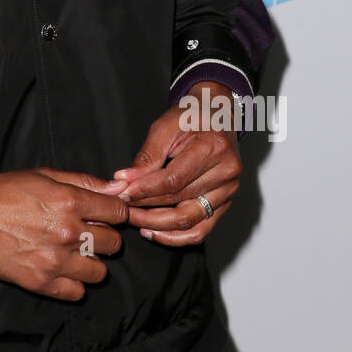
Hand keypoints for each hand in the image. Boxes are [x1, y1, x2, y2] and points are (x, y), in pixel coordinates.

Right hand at [0, 167, 128, 301]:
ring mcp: (54, 260)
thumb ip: (84, 182)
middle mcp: (66, 231)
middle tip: (87, 234)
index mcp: (69, 200)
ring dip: (90, 263)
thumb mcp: (45, 176)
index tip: (107, 215)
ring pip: (100, 272)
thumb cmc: (5, 191)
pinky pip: (77, 293)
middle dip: (104, 237)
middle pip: (114, 244)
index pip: (118, 212)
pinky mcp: (39, 282)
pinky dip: (73, 284)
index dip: (116, 213)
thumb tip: (119, 187)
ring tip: (73, 254)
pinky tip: (61, 270)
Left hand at [112, 82, 241, 245]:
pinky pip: (202, 229)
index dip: (145, 190)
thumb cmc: (191, 116)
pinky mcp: (225, 203)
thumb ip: (147, 155)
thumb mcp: (165, 125)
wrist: (218, 115)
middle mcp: (227, 172)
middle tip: (122, 209)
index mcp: (213, 148)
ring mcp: (229, 190)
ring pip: (190, 220)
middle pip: (180, 200)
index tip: (123, 194)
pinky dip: (177, 236)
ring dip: (158, 225)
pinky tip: (154, 232)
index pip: (174, 179)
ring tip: (135, 221)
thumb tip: (124, 180)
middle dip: (146, 208)